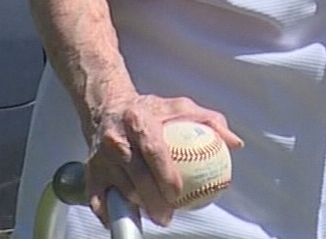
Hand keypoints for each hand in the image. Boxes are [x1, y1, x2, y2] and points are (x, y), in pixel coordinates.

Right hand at [82, 93, 241, 226]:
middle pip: (136, 176)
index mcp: (138, 120)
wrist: (107, 106)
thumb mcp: (179, 108)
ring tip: (157, 213)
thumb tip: (234, 142)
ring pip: (121, 190)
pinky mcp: (91, 170)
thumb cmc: (147, 111)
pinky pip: (99, 199)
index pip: (153, 150)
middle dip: (153, 201)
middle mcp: (116, 138)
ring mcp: (101, 156)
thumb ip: (210, 122)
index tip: (178, 192)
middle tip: (168, 214)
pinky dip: (112, 213)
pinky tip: (128, 218)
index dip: (165, 174)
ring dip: (139, 206)